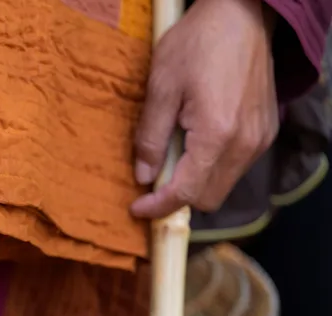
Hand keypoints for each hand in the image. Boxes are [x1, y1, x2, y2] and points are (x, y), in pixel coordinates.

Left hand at [130, 0, 277, 218]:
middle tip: (152, 180)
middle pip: (208, 198)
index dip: (159, 207)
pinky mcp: (266, 131)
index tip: (137, 209)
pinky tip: (195, 145)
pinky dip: (212, 168)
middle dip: (178, 198)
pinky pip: (236, 167)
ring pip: (223, 185)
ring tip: (173, 156)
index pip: (186, 192)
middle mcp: (245, 144)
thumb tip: (143, 176)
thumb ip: (150, 137)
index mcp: (217, 135)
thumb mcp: (161, 87)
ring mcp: (260, 139)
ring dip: (195, 182)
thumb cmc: (197, 44)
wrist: (242, 15)